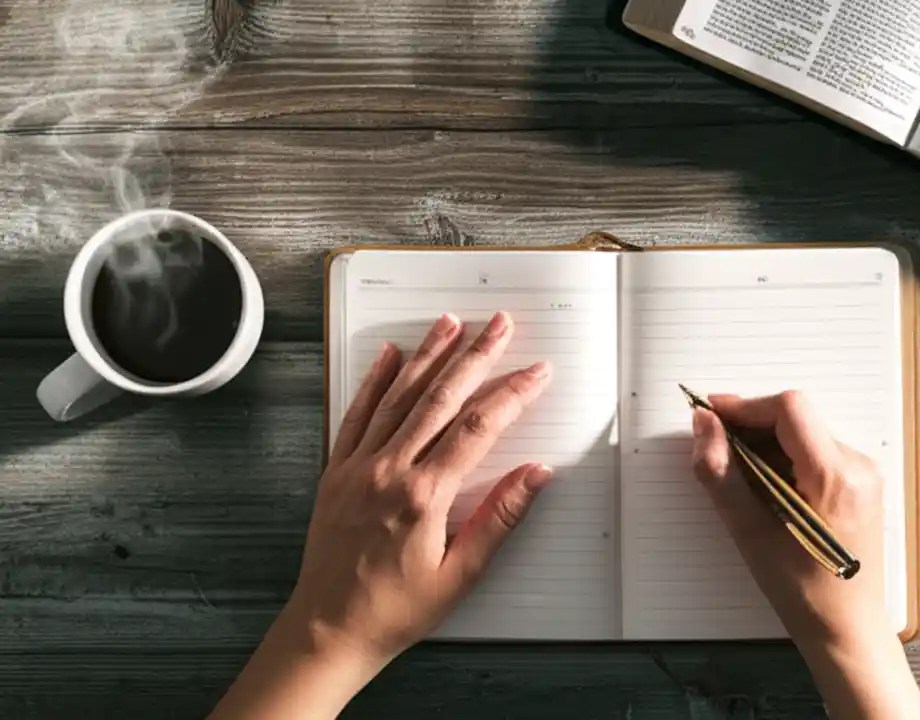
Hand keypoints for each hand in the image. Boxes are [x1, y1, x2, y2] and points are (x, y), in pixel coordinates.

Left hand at [211, 311, 553, 718]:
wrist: (328, 630)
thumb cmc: (395, 610)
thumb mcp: (461, 574)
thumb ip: (498, 518)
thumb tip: (536, 474)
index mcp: (424, 496)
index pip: (479, 428)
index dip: (512, 393)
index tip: (536, 371)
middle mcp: (389, 471)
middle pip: (441, 398)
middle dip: (476, 355)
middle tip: (499, 324)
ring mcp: (359, 467)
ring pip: (400, 396)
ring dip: (429, 356)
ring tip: (451, 323)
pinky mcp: (337, 471)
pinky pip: (358, 414)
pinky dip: (375, 382)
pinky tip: (390, 356)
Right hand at [691, 391, 919, 719]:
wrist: (846, 630)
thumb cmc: (804, 593)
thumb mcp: (750, 532)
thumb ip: (721, 473)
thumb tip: (703, 426)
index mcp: (837, 475)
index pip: (789, 409)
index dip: (745, 406)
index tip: (712, 417)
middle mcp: (857, 466)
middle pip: (795, 420)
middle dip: (751, 428)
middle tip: (717, 452)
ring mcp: (863, 475)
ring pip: (803, 435)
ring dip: (766, 447)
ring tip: (740, 482)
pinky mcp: (860, 485)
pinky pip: (815, 454)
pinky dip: (784, 462)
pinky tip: (765, 492)